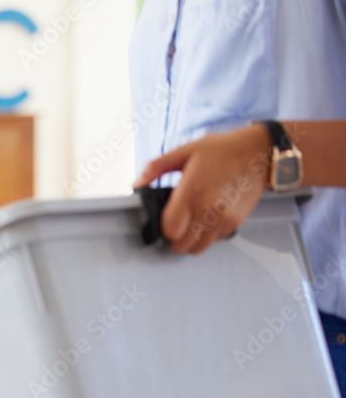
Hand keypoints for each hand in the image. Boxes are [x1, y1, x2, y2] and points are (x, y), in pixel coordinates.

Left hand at [133, 124, 271, 253]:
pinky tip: (207, 218)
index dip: (163, 228)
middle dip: (174, 237)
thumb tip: (137, 183)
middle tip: (176, 221)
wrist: (261, 152)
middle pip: (181, 245)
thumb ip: (156, 167)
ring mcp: (224, 218)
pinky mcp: (235, 223)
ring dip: (190, 240)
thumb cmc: (222, 150)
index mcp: (192, 190)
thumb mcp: (185, 151)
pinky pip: (214, 241)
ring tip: (191, 222)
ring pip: (197, 248)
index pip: (170, 229)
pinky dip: (207, 236)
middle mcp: (209, 208)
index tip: (165, 219)